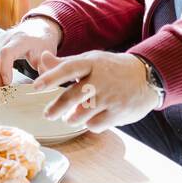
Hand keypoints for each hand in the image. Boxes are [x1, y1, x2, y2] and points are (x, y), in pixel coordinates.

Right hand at [0, 16, 62, 85]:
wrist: (38, 29)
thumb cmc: (42, 43)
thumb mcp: (47, 55)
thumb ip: (45, 69)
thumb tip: (40, 85)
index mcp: (21, 40)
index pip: (7, 53)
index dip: (4, 69)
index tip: (7, 83)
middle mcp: (7, 39)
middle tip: (0, 93)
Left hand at [31, 51, 159, 131]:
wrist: (146, 77)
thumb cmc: (111, 69)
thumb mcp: (91, 61)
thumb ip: (65, 63)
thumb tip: (41, 58)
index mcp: (92, 63)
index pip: (68, 68)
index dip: (51, 77)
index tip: (36, 86)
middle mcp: (101, 79)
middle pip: (72, 95)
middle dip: (57, 107)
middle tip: (48, 114)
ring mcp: (111, 96)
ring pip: (81, 114)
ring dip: (72, 118)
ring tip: (71, 116)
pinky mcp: (118, 112)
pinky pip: (94, 124)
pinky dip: (89, 124)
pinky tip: (91, 118)